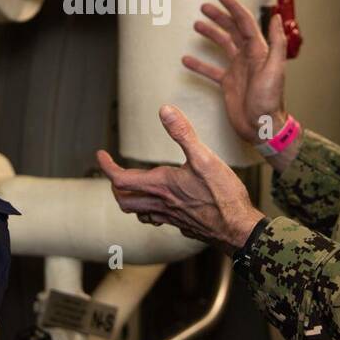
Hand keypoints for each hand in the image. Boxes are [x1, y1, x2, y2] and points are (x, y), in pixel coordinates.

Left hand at [95, 105, 265, 251]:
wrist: (238, 229)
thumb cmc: (223, 195)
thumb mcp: (205, 158)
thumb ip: (183, 134)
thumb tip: (165, 111)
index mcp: (161, 185)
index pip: (121, 178)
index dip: (107, 166)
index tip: (101, 155)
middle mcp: (161, 204)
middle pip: (124, 200)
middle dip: (116, 185)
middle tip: (115, 172)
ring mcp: (171, 218)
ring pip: (139, 212)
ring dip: (130, 200)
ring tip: (133, 188)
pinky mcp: (183, 225)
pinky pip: (157, 220)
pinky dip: (150, 210)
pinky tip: (161, 204)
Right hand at [183, 0, 288, 148]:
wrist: (262, 127)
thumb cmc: (269, 101)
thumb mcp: (275, 69)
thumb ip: (277, 43)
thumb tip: (276, 16)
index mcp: (258, 50)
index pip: (244, 22)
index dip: (232, 6)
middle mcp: (248, 57)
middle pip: (232, 30)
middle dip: (219, 17)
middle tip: (204, 7)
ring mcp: (237, 70)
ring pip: (222, 46)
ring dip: (211, 34)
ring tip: (196, 25)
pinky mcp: (228, 84)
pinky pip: (211, 70)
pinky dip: (199, 64)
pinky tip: (186, 60)